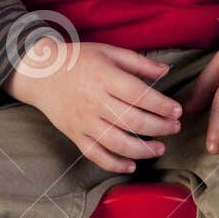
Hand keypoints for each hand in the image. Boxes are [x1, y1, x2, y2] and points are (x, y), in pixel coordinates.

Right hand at [6, 40, 182, 173]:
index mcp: (104, 77)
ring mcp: (83, 121)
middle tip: (175, 128)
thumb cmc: (79, 60)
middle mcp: (94, 101)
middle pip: (132, 120)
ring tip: (160, 149)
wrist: (41, 73)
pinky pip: (95, 154)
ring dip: (142, 150)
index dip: (161, 105)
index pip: (138, 94)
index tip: (177, 110)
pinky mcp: (74, 135)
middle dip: (159, 127)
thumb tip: (167, 70)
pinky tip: (131, 165)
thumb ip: (138, 62)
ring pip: (116, 142)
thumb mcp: (109, 52)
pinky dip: (113, 164)